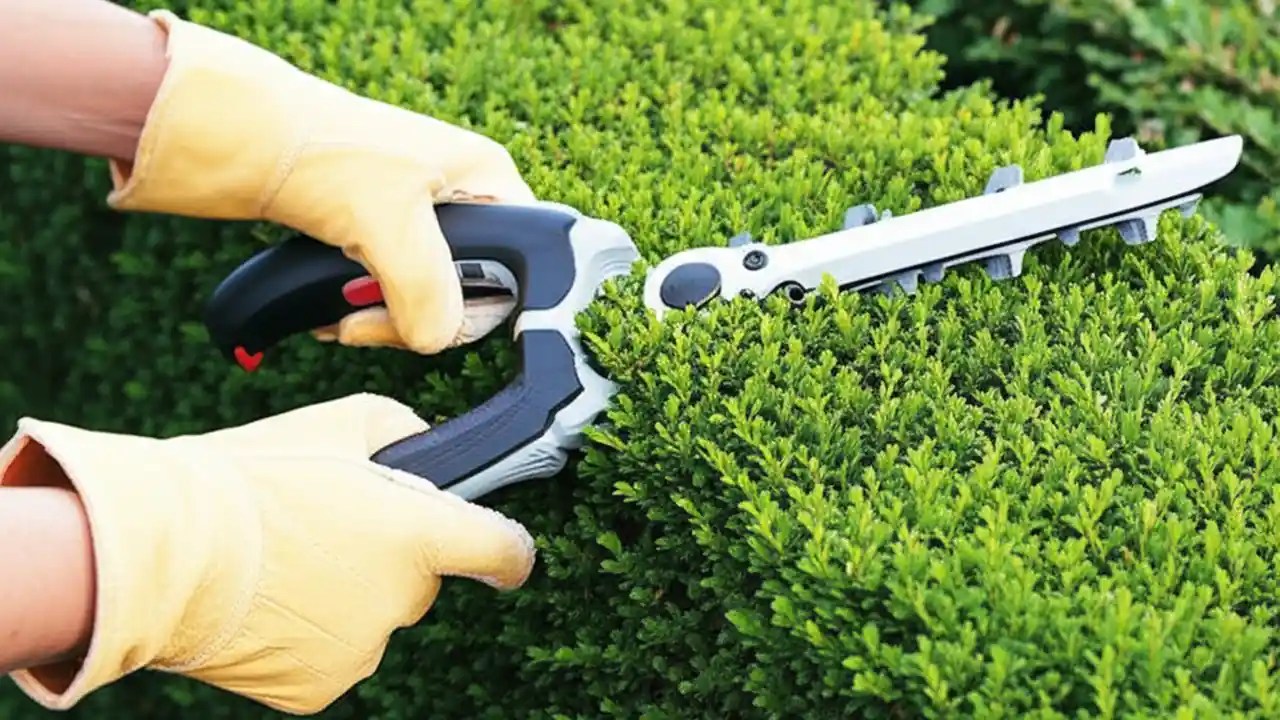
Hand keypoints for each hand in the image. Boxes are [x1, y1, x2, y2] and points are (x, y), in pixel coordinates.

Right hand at [0, 394, 535, 714]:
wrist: (159, 547)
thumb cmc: (250, 478)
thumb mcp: (340, 423)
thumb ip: (405, 432)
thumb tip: (427, 449)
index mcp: (420, 536)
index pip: (502, 552)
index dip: (507, 553)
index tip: (505, 558)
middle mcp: (402, 600)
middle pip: (419, 583)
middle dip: (390, 561)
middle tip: (327, 531)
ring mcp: (361, 650)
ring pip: (371, 621)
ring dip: (344, 598)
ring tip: (283, 564)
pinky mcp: (318, 688)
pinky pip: (329, 657)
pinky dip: (306, 636)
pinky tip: (267, 604)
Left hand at [105, 10, 534, 354]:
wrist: (242, 135)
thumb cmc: (323, 153)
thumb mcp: (389, 226)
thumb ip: (427, 293)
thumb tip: (434, 340)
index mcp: (487, 181)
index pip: (515, 271)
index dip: (470, 308)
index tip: (416, 320)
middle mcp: (462, 198)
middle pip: (466, 292)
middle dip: (412, 318)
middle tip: (361, 322)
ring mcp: (421, 214)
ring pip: (424, 296)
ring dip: (382, 318)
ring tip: (338, 319)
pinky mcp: (381, 229)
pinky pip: (390, 288)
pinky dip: (362, 307)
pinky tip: (330, 313)